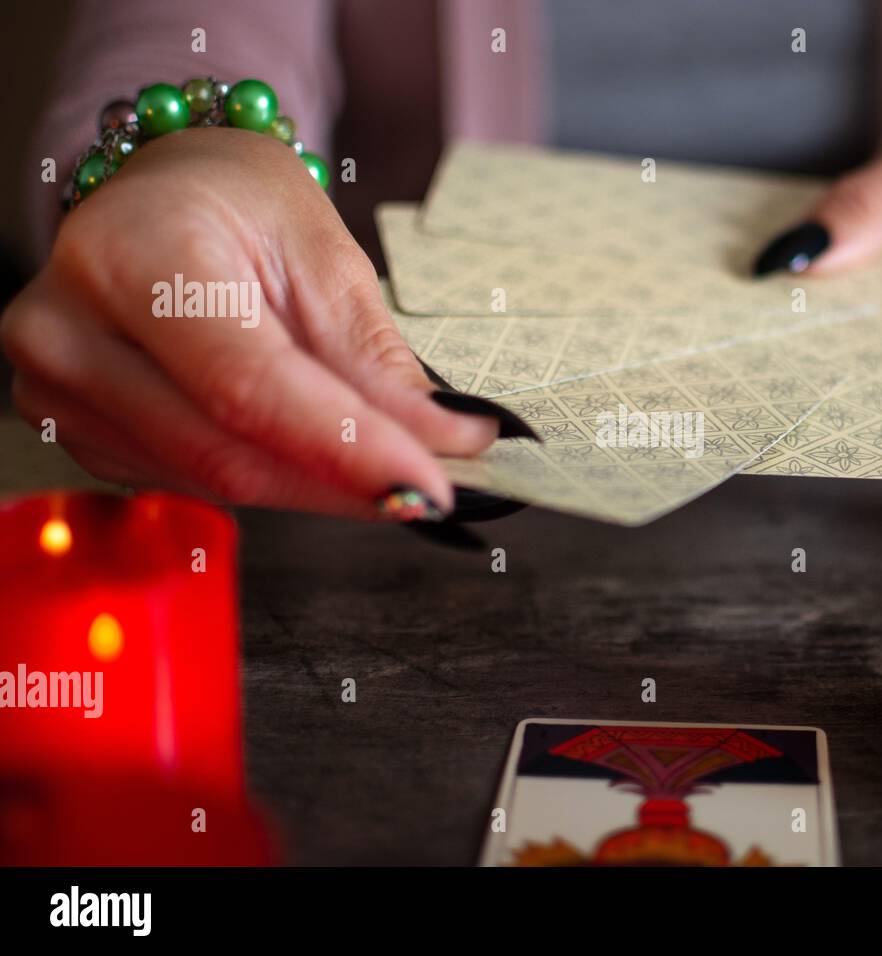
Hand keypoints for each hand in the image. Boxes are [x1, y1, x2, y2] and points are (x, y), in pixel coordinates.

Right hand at [2, 127, 497, 518]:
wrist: (160, 195)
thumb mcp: (324, 256)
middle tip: (437, 484)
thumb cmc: (238, 204)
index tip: (435, 486)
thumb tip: (448, 443)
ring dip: (322, 484)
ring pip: (222, 481)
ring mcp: (62, 392)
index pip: (247, 388)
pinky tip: (311, 445)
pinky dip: (278, 473)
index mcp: (131, 257)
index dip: (348, 450)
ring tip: (387, 456)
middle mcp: (70, 331)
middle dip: (351, 481)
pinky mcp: (84, 434)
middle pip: (233, 455)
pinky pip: (200, 480)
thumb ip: (375, 361)